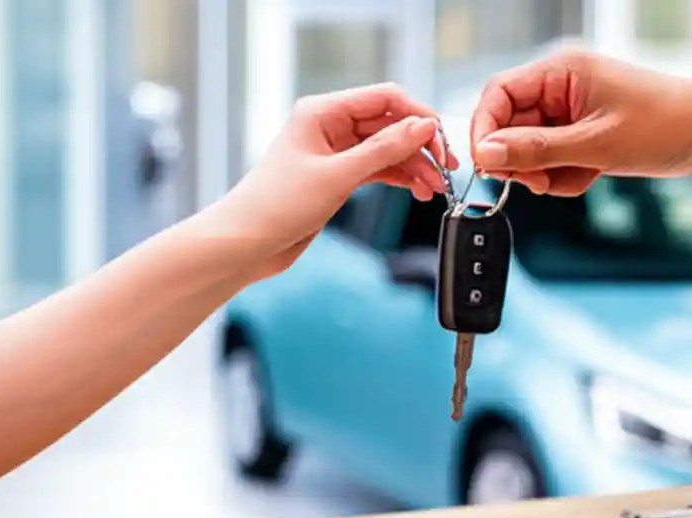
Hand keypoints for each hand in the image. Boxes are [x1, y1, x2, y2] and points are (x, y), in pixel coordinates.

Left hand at [203, 83, 456, 280]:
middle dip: (420, 145)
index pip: (384, 98)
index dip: (417, 115)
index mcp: (322, 112)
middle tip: (446, 168)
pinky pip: (379, 169)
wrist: (246, 244)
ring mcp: (334, 152)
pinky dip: (400, 178)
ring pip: (387, 149)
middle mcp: (329, 126)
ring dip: (414, 165)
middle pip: (390, 124)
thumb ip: (383, 150)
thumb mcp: (337, 176)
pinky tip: (418, 190)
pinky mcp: (337, 177)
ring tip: (435, 187)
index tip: (440, 140)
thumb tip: (422, 126)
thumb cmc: (275, 206)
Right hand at [470, 50, 691, 195]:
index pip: (498, 94)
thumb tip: (486, 155)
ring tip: (581, 176)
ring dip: (548, 172)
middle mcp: (562, 87)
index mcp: (561, 71)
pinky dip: (566, 176)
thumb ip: (536, 150)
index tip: (487, 166)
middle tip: (541, 182)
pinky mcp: (583, 133)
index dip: (485, 131)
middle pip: (511, 126)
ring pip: (532, 149)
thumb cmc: (667, 124)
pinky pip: (554, 160)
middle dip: (523, 160)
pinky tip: (592, 176)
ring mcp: (572, 111)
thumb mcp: (595, 144)